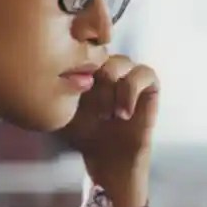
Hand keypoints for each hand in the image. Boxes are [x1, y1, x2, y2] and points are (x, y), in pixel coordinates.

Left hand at [57, 54, 159, 206]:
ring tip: (106, 114)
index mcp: (87, 67)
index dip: (77, 61)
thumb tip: (57, 69)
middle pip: (101, 52)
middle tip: (90, 107)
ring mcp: (129, 75)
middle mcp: (109, 67)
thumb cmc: (84, 135)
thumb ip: (60, 87)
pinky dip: (131, 91)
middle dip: (93, 79)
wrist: (108, 161)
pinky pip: (144, 73)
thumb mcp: (64, 107)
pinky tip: (123, 114)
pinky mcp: (149, 87)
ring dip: (111, 87)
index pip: (82, 46)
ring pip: (121, 61)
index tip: (73, 89)